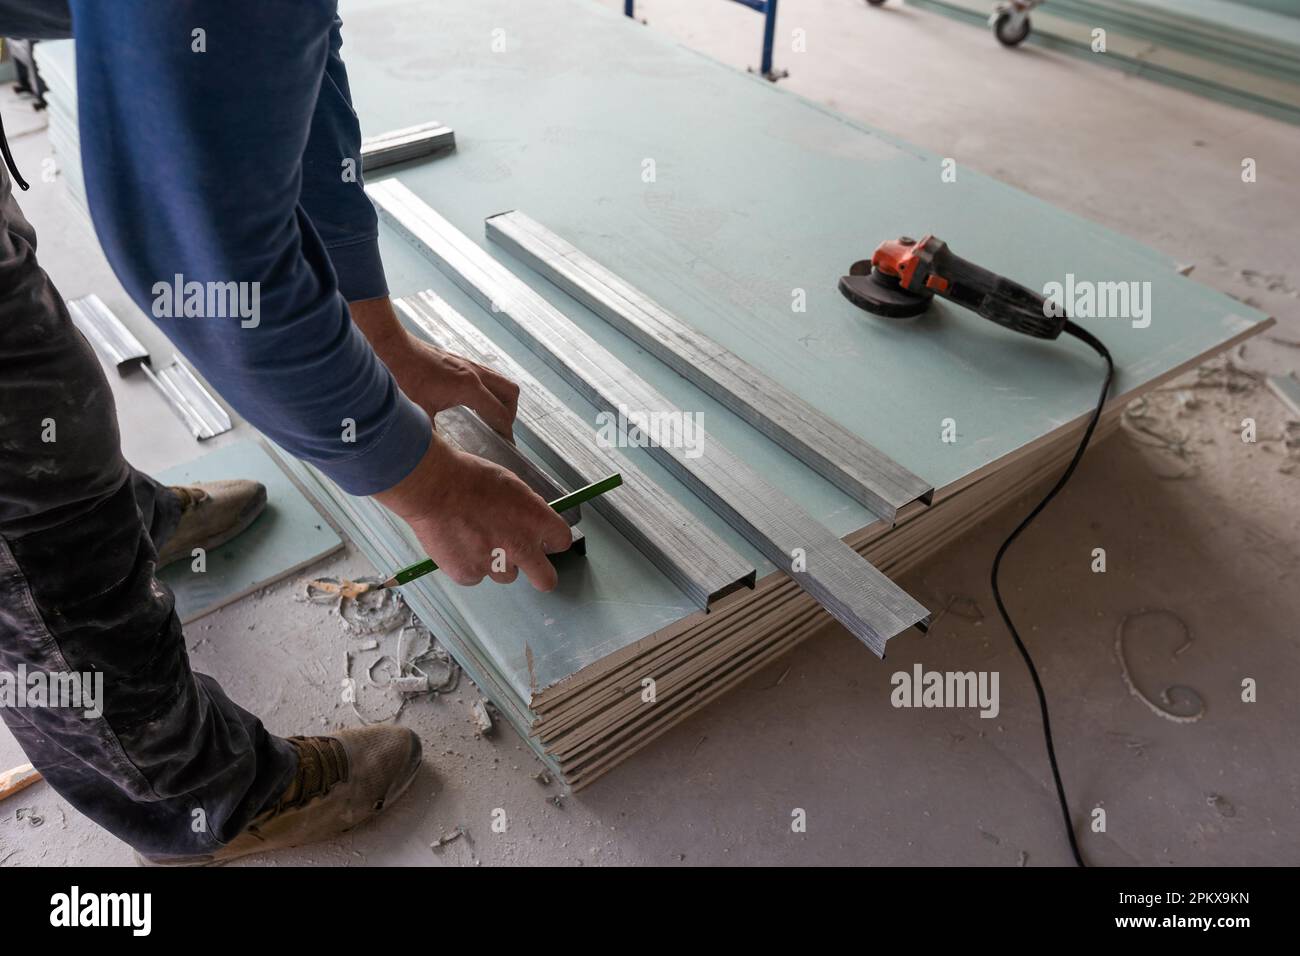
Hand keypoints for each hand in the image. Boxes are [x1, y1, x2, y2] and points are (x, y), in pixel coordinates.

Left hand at [350, 296, 518, 437]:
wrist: (389, 345)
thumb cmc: (401, 376)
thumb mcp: (417, 414)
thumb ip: (430, 438)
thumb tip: (436, 460)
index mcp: (469, 388)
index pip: (501, 414)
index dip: (506, 433)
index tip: (506, 448)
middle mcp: (473, 373)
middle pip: (510, 393)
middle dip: (510, 414)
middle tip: (500, 432)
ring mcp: (467, 364)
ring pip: (500, 382)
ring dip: (501, 401)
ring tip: (490, 420)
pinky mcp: (458, 361)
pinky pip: (487, 376)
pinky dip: (489, 392)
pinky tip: (472, 405)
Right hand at [373, 433, 572, 589]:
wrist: (433, 487)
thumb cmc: (469, 478)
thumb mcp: (511, 484)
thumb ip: (526, 509)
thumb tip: (530, 521)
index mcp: (536, 520)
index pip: (561, 540)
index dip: (551, 540)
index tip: (543, 539)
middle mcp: (520, 547)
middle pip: (546, 579)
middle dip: (540, 574)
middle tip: (528, 564)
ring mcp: (494, 564)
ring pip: (505, 576)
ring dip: (497, 563)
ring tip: (476, 539)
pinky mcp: (468, 574)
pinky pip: (475, 575)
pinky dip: (468, 564)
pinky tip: (458, 543)